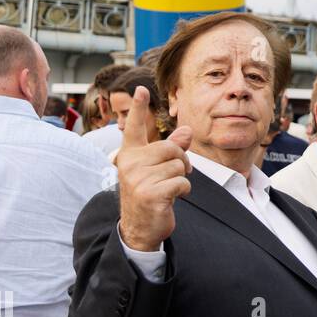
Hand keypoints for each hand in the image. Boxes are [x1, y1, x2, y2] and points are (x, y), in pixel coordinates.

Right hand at [116, 86, 192, 251]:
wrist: (140, 228)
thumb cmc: (151, 194)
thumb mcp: (158, 170)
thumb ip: (171, 150)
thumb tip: (187, 130)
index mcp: (129, 154)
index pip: (135, 127)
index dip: (138, 107)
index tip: (141, 88)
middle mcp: (129, 163)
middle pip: (172, 148)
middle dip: (182, 161)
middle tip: (176, 175)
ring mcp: (137, 178)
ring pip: (179, 165)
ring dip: (182, 179)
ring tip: (168, 189)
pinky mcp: (149, 193)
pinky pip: (182, 182)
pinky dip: (184, 191)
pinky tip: (171, 199)